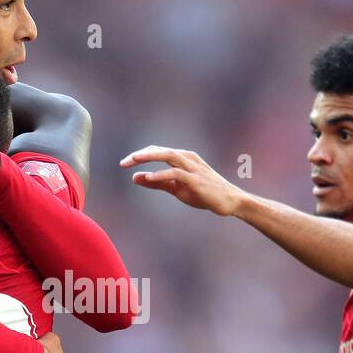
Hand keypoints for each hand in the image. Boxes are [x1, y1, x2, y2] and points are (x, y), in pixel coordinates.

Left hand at [120, 146, 246, 215]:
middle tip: (123, 162)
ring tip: (133, 160)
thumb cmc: (204, 193)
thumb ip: (157, 183)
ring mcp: (193, 167)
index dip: (141, 155)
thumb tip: (136, 178)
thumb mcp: (176, 188)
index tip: (125, 163)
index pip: (158, 151)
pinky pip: (177, 173)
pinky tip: (149, 178)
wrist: (229, 201)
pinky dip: (162, 174)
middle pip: (161, 150)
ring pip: (169, 155)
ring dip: (150, 157)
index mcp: (183, 158)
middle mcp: (187, 158)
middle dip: (141, 154)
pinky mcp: (197, 179)